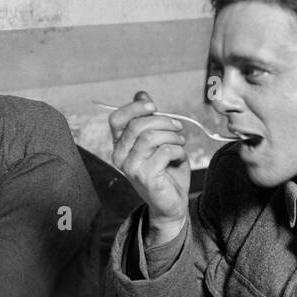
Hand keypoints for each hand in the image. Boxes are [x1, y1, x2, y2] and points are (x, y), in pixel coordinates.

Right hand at [108, 90, 189, 245]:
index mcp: (120, 145)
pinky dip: (178, 151)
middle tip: (177, 128)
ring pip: (152, 137)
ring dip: (173, 137)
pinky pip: (164, 151)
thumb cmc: (165, 171)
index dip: (135, 107)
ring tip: (180, 144)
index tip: (153, 106)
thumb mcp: (157, 140)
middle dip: (163, 121)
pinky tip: (179, 157)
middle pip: (137, 125)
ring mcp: (130, 167)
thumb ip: (148, 118)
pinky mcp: (144, 176)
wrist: (170, 202)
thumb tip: (141, 94)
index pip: (117, 119)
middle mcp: (120, 156)